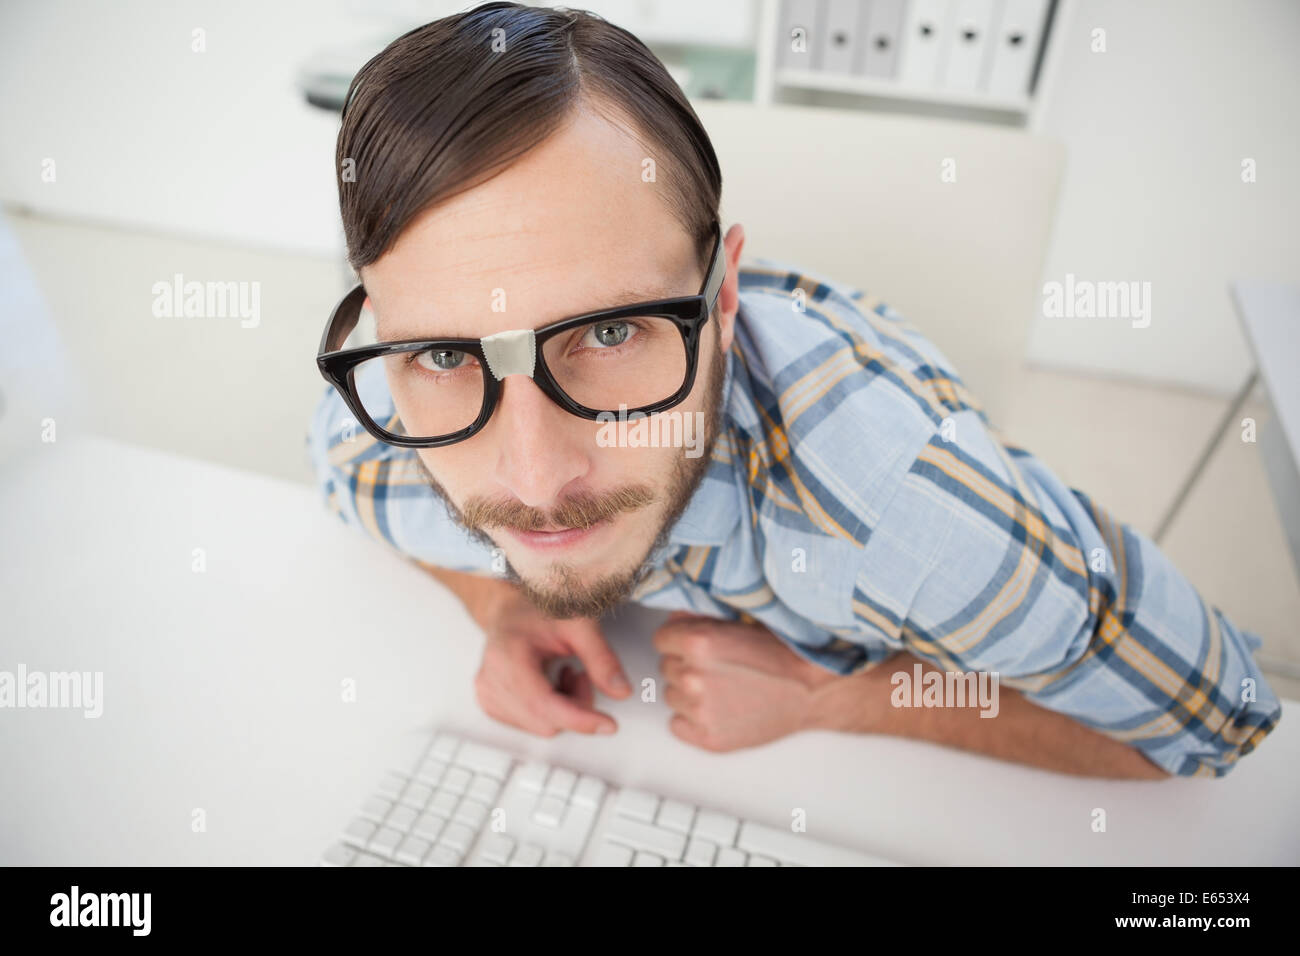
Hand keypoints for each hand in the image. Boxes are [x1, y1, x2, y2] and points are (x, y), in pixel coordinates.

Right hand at [474, 594, 631, 736]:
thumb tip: (622, 692)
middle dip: (576, 705)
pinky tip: (552, 685)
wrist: (512, 608)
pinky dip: (552, 711)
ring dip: (565, 708)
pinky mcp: (492, 705)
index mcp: (506, 657)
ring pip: (543, 727)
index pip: (544, 704)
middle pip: (546, 721)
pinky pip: (533, 724)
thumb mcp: (578, 624)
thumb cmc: (540, 609)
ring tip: (567, 673)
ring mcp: (487, 695)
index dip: (579, 719)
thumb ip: (601, 658)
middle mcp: (490, 681)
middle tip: (583, 673)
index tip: (609, 725)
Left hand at [651, 611, 843, 751]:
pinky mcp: (708, 738)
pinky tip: (717, 709)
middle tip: (717, 667)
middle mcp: (693, 676)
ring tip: (722, 687)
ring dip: (688, 691)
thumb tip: (673, 618)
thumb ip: (698, 618)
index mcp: (697, 643)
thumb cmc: (780, 654)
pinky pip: (677, 724)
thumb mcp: (737, 622)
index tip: (695, 646)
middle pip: (666, 667)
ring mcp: (699, 710)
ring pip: (671, 695)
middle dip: (685, 664)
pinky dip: (691, 718)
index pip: (661, 639)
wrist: (811, 689)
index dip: (678, 640)